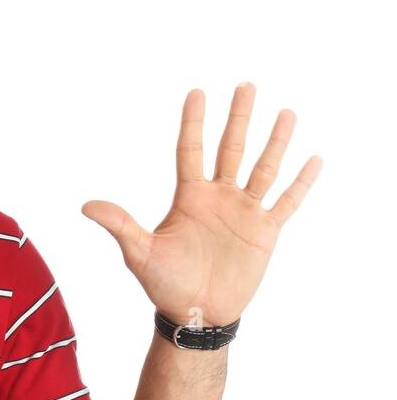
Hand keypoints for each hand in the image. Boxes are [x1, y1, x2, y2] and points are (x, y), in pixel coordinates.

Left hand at [80, 83, 321, 327]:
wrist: (195, 314)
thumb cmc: (164, 284)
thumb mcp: (139, 252)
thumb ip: (119, 224)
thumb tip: (84, 206)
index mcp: (188, 197)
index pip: (191, 149)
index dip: (193, 122)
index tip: (197, 92)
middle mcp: (218, 198)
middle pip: (230, 148)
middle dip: (239, 117)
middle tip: (246, 84)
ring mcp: (243, 212)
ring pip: (263, 168)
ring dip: (275, 141)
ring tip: (286, 112)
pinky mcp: (265, 232)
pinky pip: (287, 201)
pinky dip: (301, 182)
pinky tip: (314, 158)